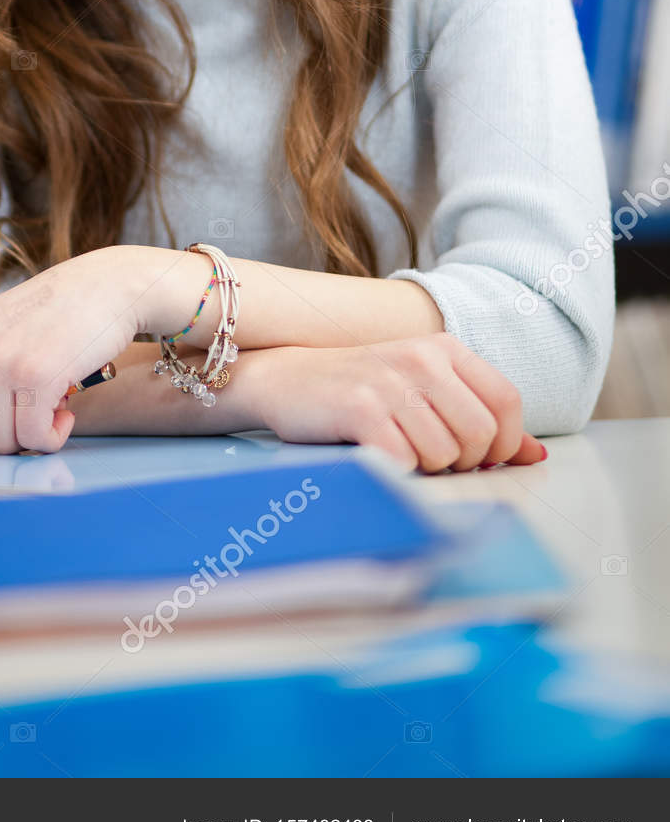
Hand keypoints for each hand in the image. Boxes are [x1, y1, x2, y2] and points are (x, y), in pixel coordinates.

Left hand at [0, 246, 143, 454]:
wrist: (106, 285)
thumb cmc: (56, 315)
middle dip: (5, 438)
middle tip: (32, 414)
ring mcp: (0, 363)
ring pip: (1, 443)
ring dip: (31, 438)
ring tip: (51, 407)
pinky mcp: (36, 376)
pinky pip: (34, 438)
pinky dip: (53, 438)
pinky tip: (66, 414)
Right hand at [258, 333, 545, 472]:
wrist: (285, 378)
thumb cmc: (363, 392)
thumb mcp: (425, 390)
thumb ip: (480, 416)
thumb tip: (536, 455)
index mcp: (444, 348)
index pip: (507, 402)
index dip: (503, 443)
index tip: (477, 458)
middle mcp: (421, 358)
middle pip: (481, 434)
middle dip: (463, 463)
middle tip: (431, 459)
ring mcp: (389, 381)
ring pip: (444, 454)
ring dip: (425, 469)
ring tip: (399, 452)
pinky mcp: (360, 408)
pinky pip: (405, 461)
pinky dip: (397, 472)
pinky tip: (378, 456)